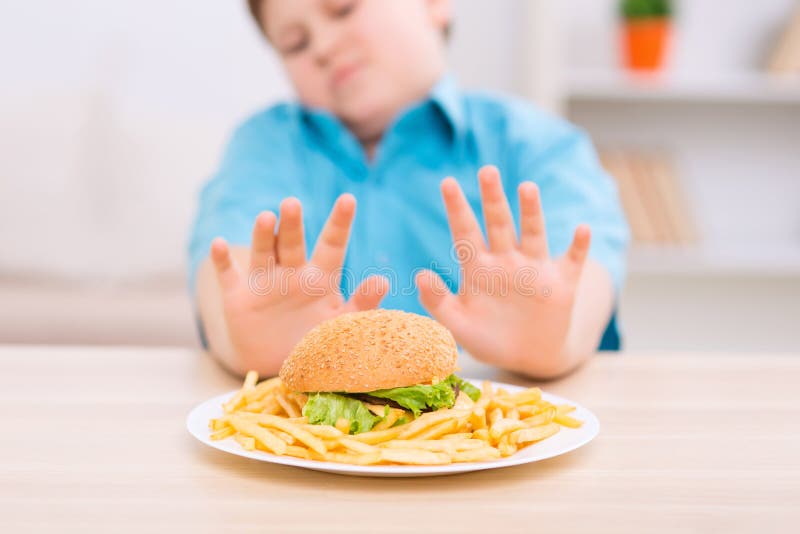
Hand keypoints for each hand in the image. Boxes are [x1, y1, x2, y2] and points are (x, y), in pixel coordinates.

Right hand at [209, 194, 388, 374]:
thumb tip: (383, 280)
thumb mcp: (341, 324)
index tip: (349, 199)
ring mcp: (264, 283)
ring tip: (266, 218)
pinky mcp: (238, 297)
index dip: (340, 223)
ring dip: (263, 235)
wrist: (276, 365)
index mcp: (321, 278)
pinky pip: (228, 275)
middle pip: (293, 243)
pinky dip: (222, 260)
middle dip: (293, 224)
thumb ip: (362, 304)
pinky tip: (219, 244)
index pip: (332, 245)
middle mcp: (291, 273)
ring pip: (263, 252)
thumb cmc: (315, 339)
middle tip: (293, 203)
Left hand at [415, 166, 590, 377]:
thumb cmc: (489, 338)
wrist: (530, 357)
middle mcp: (506, 261)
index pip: (465, 232)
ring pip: (533, 234)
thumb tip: (419, 275)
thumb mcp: (458, 325)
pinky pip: (572, 261)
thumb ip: (438, 303)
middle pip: (498, 223)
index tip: (447, 182)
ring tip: (527, 188)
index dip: (457, 208)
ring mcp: (535, 269)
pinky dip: (579, 246)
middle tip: (486, 170)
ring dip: (531, 211)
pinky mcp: (562, 284)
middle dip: (493, 198)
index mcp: (478, 268)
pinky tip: (582, 229)